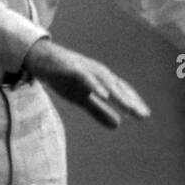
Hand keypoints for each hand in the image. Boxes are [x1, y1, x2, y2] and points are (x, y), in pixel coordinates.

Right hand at [22, 37, 150, 129]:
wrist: (41, 59)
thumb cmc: (64, 77)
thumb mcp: (81, 98)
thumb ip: (99, 110)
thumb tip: (118, 125)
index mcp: (101, 79)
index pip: (121, 91)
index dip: (133, 102)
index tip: (143, 116)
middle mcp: (98, 72)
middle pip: (118, 87)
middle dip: (130, 101)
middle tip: (142, 115)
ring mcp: (86, 69)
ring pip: (106, 83)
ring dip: (118, 95)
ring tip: (128, 108)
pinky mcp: (73, 68)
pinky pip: (86, 78)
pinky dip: (96, 86)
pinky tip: (105, 95)